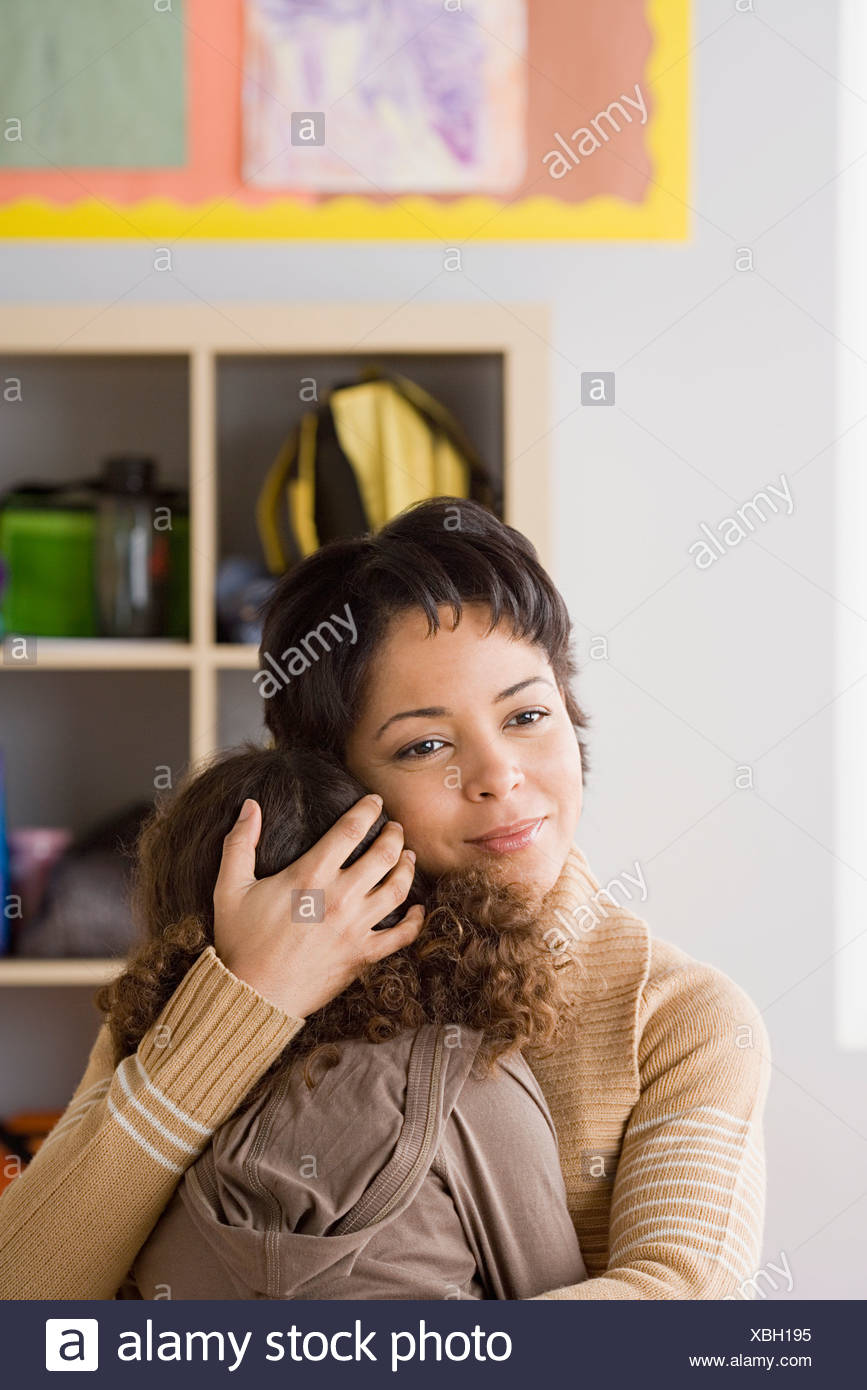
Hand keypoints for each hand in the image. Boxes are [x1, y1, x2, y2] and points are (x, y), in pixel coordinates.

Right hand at [212, 794, 423, 1018]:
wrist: (253, 994)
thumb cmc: (241, 941)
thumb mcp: (230, 887)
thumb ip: (240, 843)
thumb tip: (250, 806)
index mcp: (310, 875)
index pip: (350, 829)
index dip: (367, 809)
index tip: (374, 801)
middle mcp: (339, 897)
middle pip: (383, 854)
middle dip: (394, 834)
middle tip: (395, 827)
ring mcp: (355, 927)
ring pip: (398, 889)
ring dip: (407, 868)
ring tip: (408, 856)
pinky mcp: (363, 955)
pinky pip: (401, 936)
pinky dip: (415, 921)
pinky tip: (417, 910)